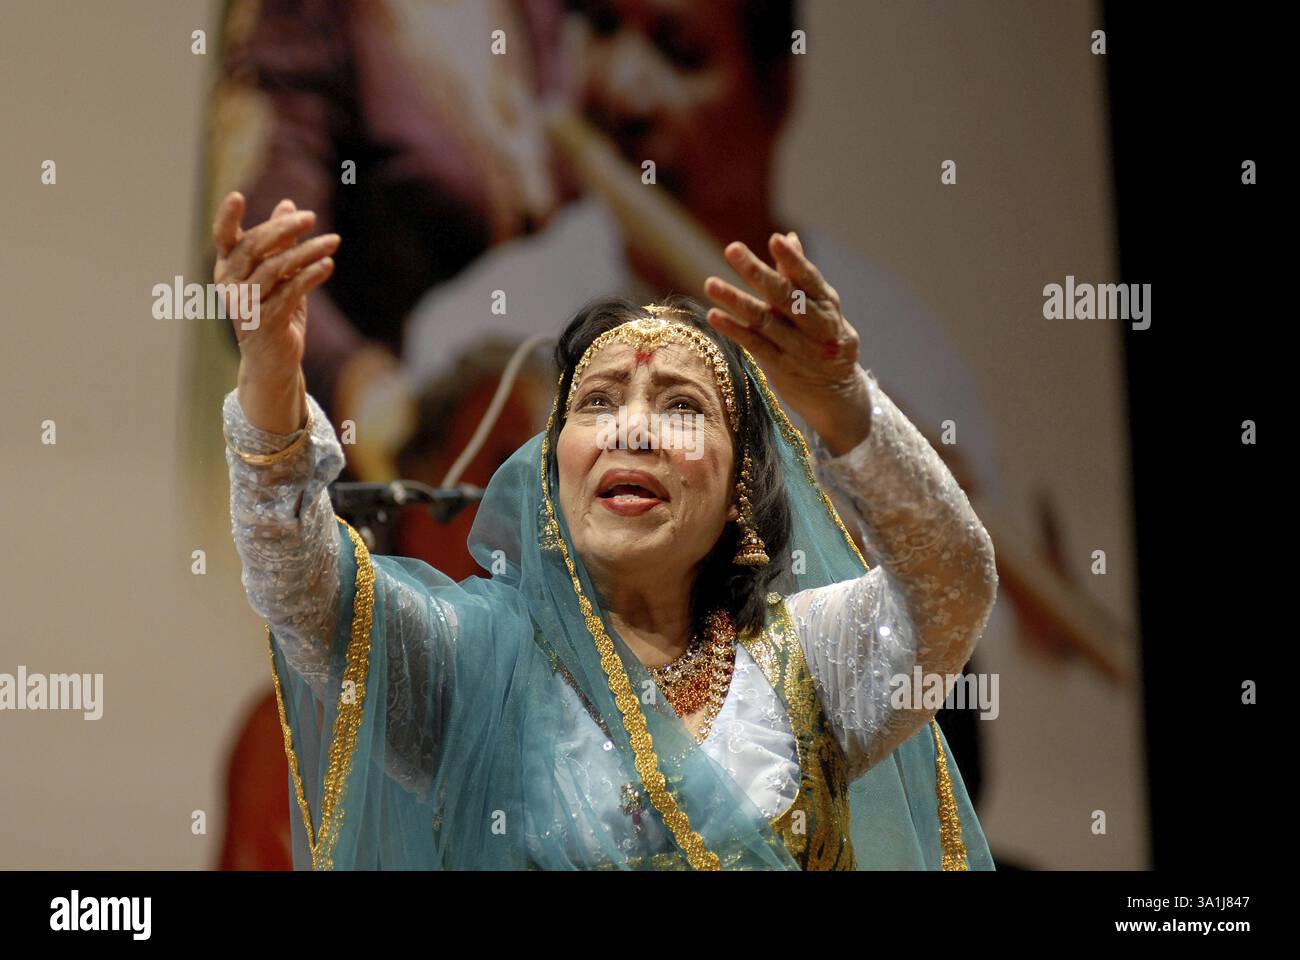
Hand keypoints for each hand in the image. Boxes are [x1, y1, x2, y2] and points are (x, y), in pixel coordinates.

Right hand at [212, 191, 338, 432]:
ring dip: (307, 252)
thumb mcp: (278, 274)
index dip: (226, 218)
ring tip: (334, 241)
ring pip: (276, 269)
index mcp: (228, 269)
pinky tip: (328, 264)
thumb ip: (281, 241)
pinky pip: (290, 292)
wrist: (273, 361)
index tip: (237, 196)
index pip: (223, 238)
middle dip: (284, 229)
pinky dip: (311, 276)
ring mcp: (245, 305)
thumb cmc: (275, 311)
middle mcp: (230, 285)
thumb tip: (288, 204)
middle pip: (254, 247)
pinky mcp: (265, 322)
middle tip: (311, 217)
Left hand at [703, 232, 871, 455]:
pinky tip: (714, 315)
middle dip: (757, 272)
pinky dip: (735, 331)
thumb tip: (788, 238)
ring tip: (710, 283)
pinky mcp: (783, 370)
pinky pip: (756, 347)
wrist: (839, 397)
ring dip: (735, 301)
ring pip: (765, 321)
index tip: (775, 239)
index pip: (810, 279)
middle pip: (785, 297)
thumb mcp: (822, 310)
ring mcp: (800, 350)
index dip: (793, 260)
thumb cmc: (826, 343)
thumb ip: (800, 278)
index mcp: (829, 307)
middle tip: (732, 249)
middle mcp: (817, 327)